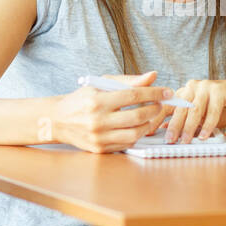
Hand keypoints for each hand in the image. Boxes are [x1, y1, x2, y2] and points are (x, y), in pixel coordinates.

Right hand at [52, 70, 176, 152]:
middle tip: (160, 104)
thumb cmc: (83, 99)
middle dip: (155, 109)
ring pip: (134, 134)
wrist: (58, 120)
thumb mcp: (101, 84)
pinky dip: (136, 135)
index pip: (133, 95)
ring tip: (150, 116)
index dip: (154, 93)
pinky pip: (126, 144)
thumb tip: (153, 76)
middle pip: (137, 116)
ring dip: (148, 124)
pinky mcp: (99, 149)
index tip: (167, 91)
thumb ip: (128, 81)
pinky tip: (138, 127)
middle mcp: (97, 120)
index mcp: (97, 100)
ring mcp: (98, 137)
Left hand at [163, 75, 225, 143]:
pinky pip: (212, 110)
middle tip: (168, 140)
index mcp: (185, 92)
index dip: (157, 119)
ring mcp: (206, 86)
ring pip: (194, 109)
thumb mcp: (203, 118)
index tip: (148, 132)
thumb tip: (167, 132)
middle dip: (172, 126)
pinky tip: (205, 135)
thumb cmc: (224, 107)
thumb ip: (187, 122)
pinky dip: (208, 124)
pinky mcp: (220, 89)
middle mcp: (193, 87)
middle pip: (179, 108)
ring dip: (189, 127)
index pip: (166, 105)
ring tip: (185, 141)